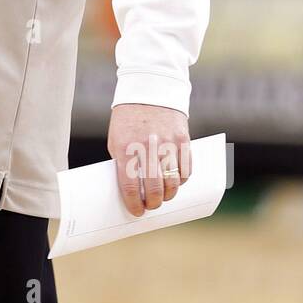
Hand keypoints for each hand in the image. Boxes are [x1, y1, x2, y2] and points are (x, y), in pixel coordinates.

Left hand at [107, 103, 190, 217]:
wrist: (149, 90)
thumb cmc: (128, 119)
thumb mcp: (116, 140)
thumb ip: (123, 164)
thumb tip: (131, 190)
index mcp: (126, 149)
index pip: (130, 187)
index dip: (135, 204)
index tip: (137, 211)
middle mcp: (148, 148)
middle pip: (155, 189)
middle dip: (154, 203)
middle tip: (151, 206)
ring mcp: (168, 144)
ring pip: (174, 182)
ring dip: (169, 194)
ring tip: (164, 195)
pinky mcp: (183, 139)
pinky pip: (186, 169)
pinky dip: (181, 179)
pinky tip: (175, 180)